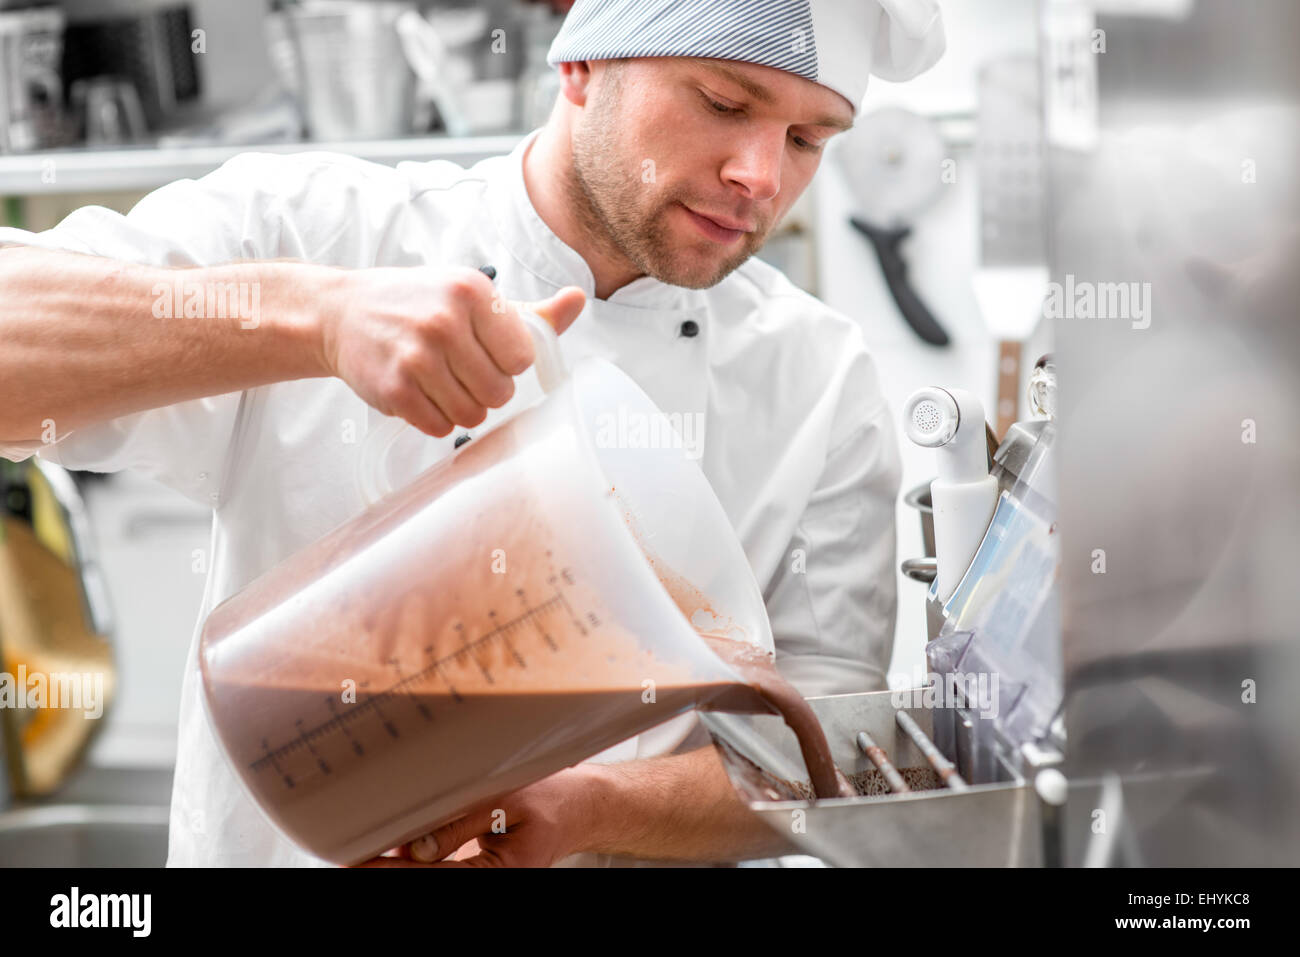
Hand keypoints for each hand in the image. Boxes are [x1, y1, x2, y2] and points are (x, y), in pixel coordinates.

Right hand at [318, 265, 585, 436]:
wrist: (343, 312)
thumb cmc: (418, 304)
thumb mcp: (473, 297)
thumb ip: (530, 312)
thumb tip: (579, 300)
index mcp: (472, 292)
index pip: (522, 358)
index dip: (507, 363)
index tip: (485, 352)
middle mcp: (444, 321)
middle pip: (500, 392)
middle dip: (486, 390)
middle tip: (461, 372)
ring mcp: (416, 356)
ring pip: (472, 415)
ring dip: (462, 408)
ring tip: (442, 383)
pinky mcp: (394, 389)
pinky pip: (439, 428)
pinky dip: (434, 419)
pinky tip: (420, 393)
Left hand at [355, 766, 599, 867]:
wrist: (584, 806)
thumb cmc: (555, 799)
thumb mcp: (508, 802)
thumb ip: (461, 824)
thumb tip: (416, 848)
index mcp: (501, 872)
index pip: (434, 876)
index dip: (392, 871)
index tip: (357, 864)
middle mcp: (490, 879)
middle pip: (428, 878)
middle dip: (389, 869)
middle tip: (350, 859)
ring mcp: (483, 874)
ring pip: (432, 873)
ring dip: (401, 863)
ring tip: (365, 850)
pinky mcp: (479, 864)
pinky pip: (443, 865)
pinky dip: (418, 857)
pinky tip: (395, 846)